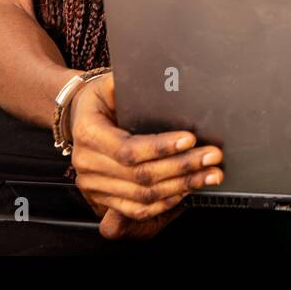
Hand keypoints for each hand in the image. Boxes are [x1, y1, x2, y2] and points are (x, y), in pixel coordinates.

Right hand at [67, 72, 224, 239]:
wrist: (78, 118)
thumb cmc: (100, 99)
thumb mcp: (109, 83)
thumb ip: (132, 83)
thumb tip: (166, 80)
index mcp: (89, 133)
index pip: (128, 149)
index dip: (161, 147)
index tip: (190, 139)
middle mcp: (88, 163)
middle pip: (140, 175)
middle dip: (182, 167)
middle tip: (212, 158)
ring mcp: (94, 185)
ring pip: (143, 195)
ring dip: (181, 186)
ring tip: (210, 175)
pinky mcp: (103, 198)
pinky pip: (137, 209)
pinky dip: (165, 203)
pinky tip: (188, 190)